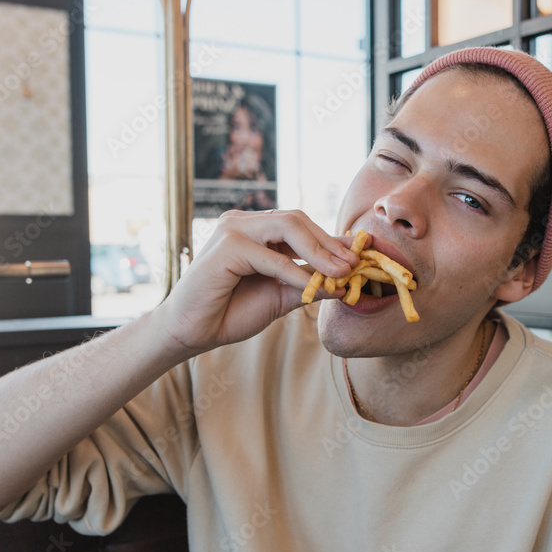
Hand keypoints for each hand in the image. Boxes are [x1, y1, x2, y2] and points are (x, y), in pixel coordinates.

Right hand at [152, 209, 362, 357]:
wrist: (192, 332)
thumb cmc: (230, 313)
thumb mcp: (279, 297)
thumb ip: (308, 286)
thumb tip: (345, 283)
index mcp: (256, 230)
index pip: (301, 226)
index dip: (332, 239)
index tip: (360, 255)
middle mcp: (244, 223)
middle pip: (297, 219)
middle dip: (329, 243)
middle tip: (354, 264)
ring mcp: (232, 230)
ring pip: (287, 228)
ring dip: (318, 251)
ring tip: (340, 272)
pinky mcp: (225, 247)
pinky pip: (270, 257)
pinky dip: (295, 273)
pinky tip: (313, 288)